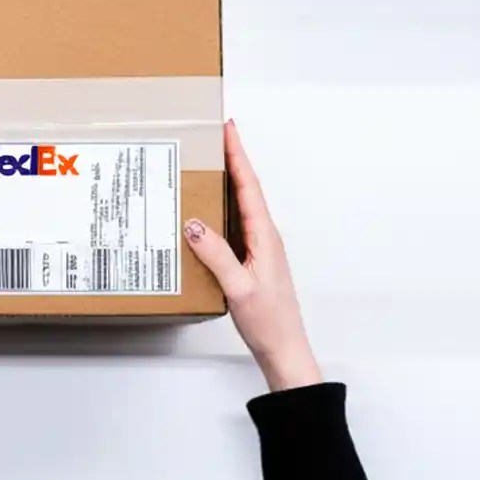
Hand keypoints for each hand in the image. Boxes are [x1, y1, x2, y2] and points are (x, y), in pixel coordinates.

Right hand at [184, 121, 322, 391]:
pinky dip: (221, 209)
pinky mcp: (251, 261)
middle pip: (246, 188)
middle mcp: (264, 237)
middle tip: (215, 134)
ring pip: (240, 206)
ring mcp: (259, 248)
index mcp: (265, 236)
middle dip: (232, 159)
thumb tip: (195, 223)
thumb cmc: (269, 322)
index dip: (238, 155)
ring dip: (227, 182)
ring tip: (208, 162)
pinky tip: (206, 212)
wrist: (284, 350)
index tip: (228, 128)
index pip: (249, 186)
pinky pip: (235, 226)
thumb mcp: (239, 288)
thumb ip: (217, 255)